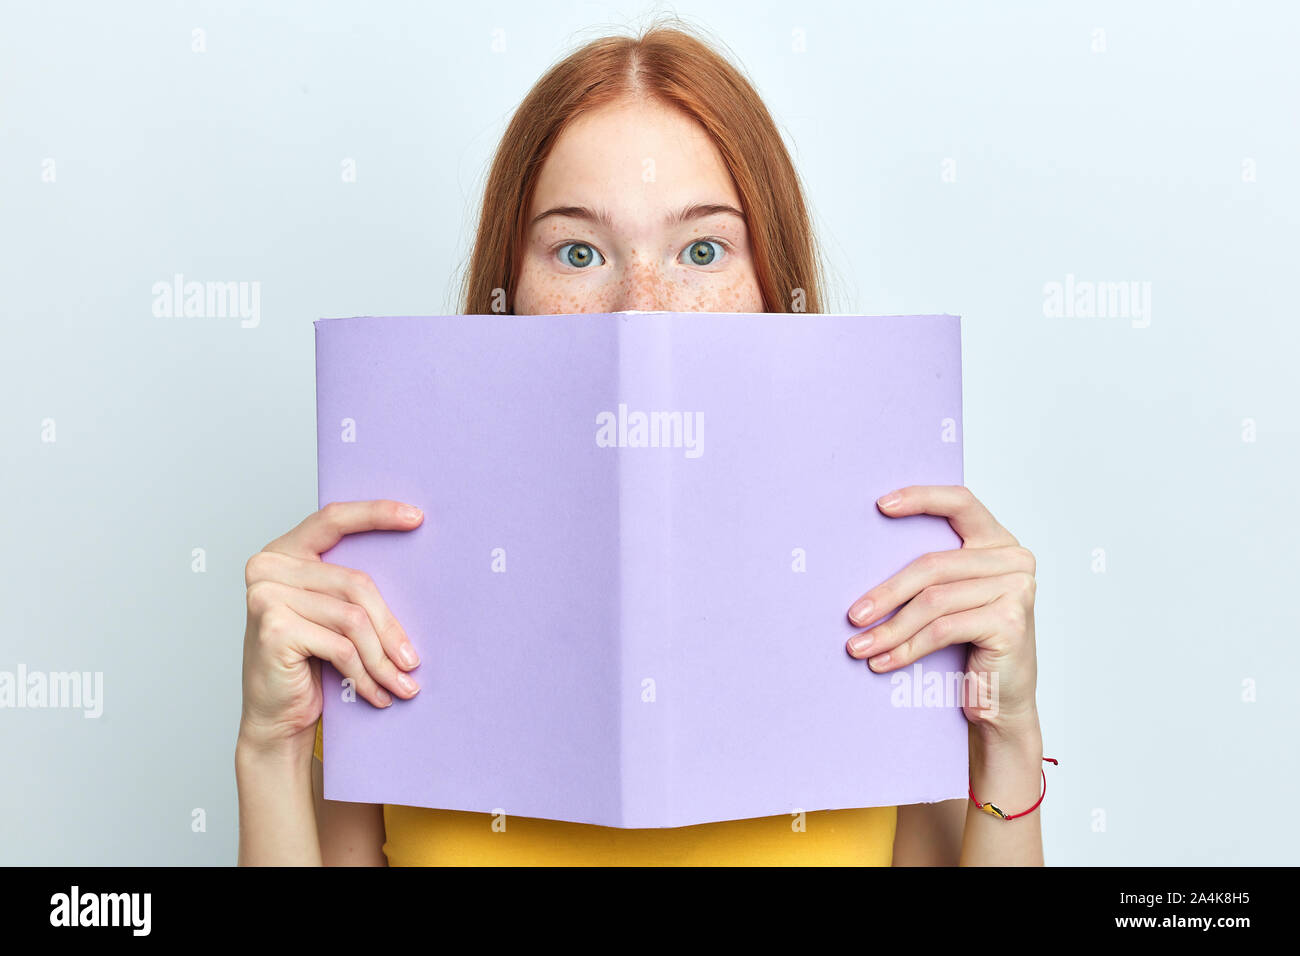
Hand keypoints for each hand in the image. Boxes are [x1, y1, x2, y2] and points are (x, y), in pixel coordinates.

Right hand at [238, 500, 424, 755]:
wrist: (274, 719)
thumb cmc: (307, 665)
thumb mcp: (331, 616)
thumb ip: (351, 587)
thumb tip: (416, 566)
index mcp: (284, 552)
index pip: (334, 519)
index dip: (376, 513)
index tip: (417, 517)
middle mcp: (268, 567)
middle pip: (355, 583)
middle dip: (391, 627)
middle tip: (413, 661)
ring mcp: (266, 596)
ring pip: (353, 619)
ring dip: (382, 659)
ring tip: (402, 683)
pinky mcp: (274, 628)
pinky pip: (341, 647)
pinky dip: (365, 675)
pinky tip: (376, 695)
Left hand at [844, 485, 1037, 732]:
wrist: (1003, 702)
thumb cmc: (971, 647)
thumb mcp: (952, 599)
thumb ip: (932, 571)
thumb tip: (863, 556)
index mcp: (999, 542)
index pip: (960, 503)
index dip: (921, 497)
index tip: (880, 505)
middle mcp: (1015, 559)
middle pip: (933, 565)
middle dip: (886, 592)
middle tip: (853, 616)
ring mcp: (1017, 589)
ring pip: (933, 601)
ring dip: (890, 628)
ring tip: (858, 647)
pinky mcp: (1011, 621)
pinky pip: (943, 629)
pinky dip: (907, 648)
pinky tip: (883, 661)